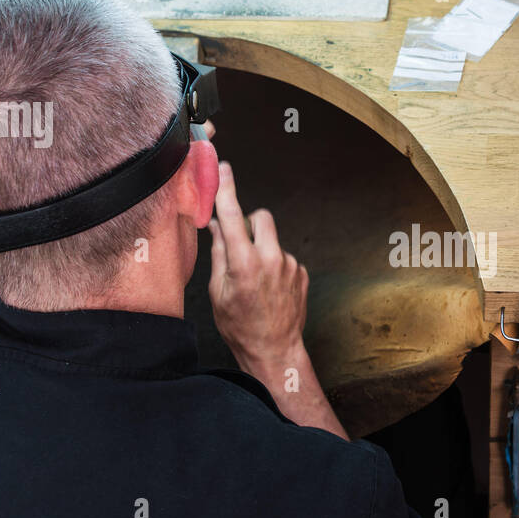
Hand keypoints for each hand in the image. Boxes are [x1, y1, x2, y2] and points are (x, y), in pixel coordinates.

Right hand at [208, 161, 307, 377]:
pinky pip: (283, 257)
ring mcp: (289, 265)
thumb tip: (216, 225)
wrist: (275, 350)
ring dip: (261, 249)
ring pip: (272, 240)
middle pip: (261, 217)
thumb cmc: (240, 326)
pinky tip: (268, 289)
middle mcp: (270, 259)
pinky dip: (274, 266)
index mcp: (243, 263)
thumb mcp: (218, 291)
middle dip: (249, 222)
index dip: (226, 188)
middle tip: (239, 243)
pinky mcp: (301, 272)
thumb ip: (219, 253)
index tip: (222, 167)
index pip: (232, 215)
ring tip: (254, 280)